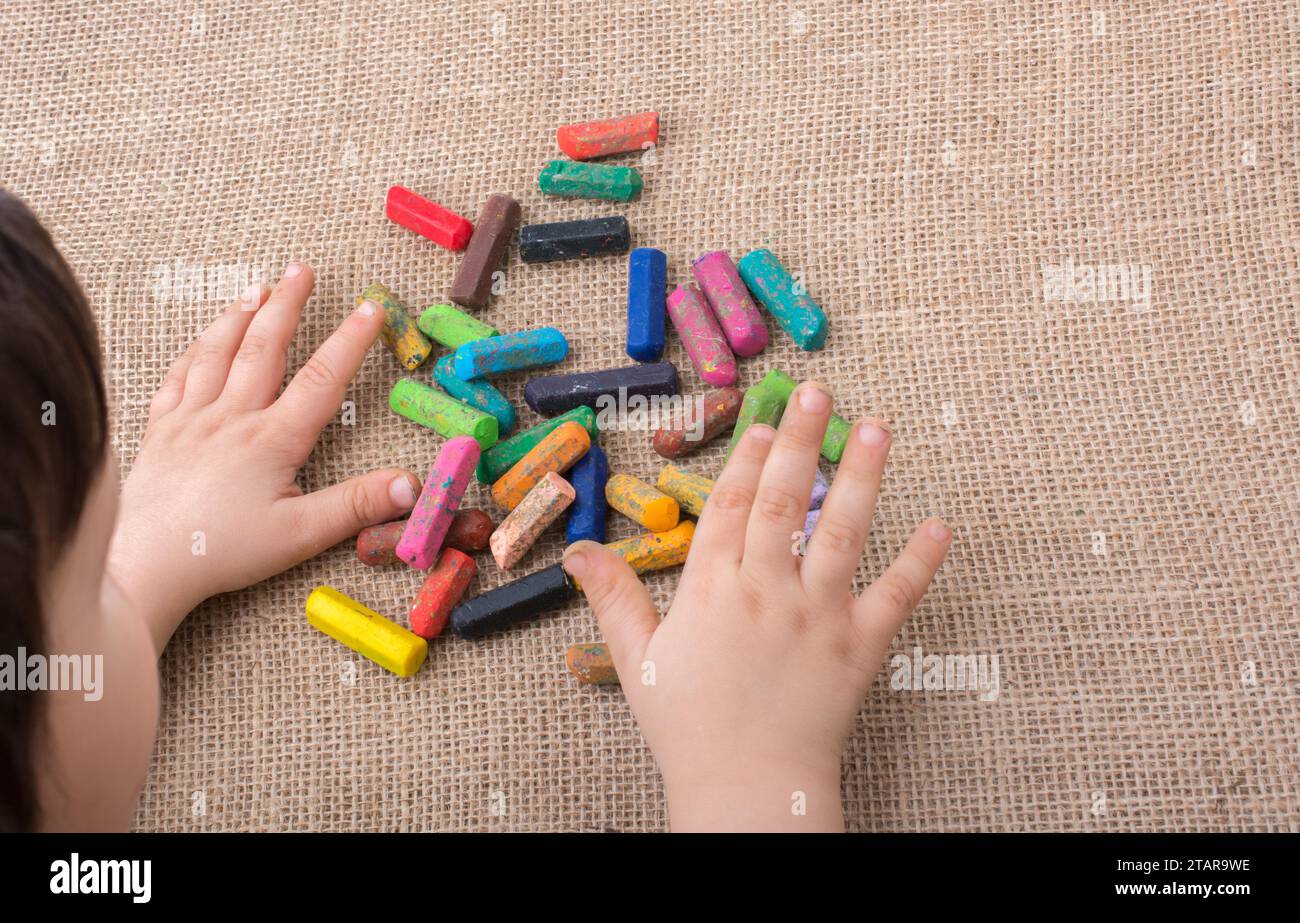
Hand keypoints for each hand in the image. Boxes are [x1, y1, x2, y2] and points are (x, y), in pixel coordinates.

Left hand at [108, 263, 421, 653]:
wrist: (142, 563)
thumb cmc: (221, 551)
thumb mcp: (301, 535)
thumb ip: (357, 506)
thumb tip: (412, 484)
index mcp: (273, 439)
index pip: (322, 379)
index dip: (351, 340)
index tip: (372, 307)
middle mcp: (232, 418)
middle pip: (265, 347)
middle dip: (287, 304)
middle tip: (302, 269)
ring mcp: (191, 420)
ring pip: (218, 353)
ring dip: (240, 315)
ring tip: (257, 287)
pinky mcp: (159, 432)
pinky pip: (177, 378)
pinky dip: (192, 352)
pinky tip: (200, 342)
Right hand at [561, 381, 950, 830]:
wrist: (748, 788)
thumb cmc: (689, 727)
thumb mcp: (638, 660)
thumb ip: (614, 598)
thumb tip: (579, 550)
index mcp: (714, 587)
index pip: (734, 504)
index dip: (749, 456)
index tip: (765, 418)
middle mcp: (768, 588)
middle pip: (786, 498)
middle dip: (801, 438)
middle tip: (817, 390)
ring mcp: (819, 613)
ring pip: (844, 530)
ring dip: (863, 475)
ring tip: (877, 427)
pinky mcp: (861, 645)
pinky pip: (897, 595)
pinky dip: (920, 561)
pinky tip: (940, 525)